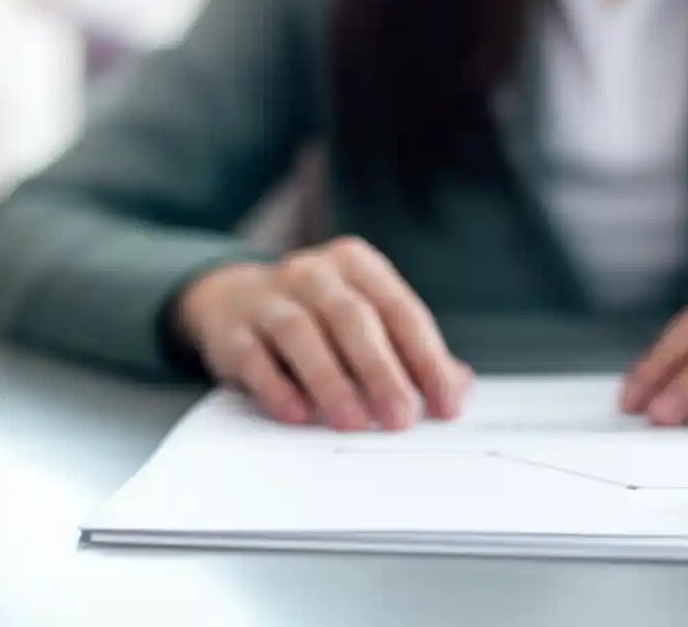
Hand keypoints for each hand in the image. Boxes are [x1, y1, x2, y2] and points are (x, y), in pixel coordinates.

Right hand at [175, 237, 473, 430]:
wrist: (232, 299)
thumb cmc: (319, 317)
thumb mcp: (367, 320)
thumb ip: (412, 352)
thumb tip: (456, 391)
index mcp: (358, 265)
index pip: (401, 310)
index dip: (428, 359)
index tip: (446, 404)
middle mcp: (313, 272)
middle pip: (354, 319)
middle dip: (382, 371)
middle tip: (401, 418)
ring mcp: (267, 296)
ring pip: (302, 333)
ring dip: (332, 381)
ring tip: (354, 422)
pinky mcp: (230, 328)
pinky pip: (254, 356)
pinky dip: (279, 387)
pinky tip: (299, 414)